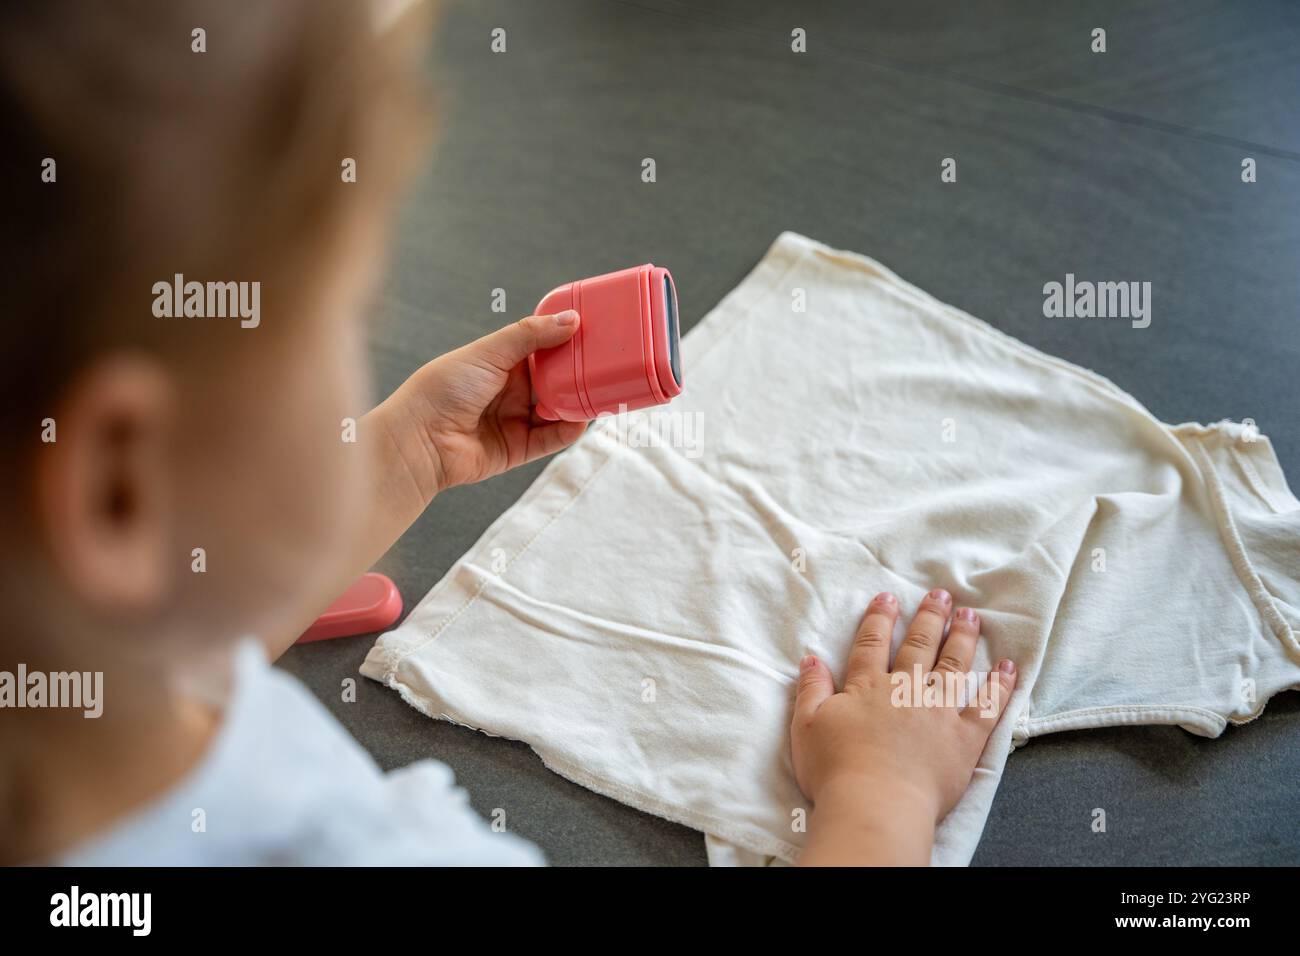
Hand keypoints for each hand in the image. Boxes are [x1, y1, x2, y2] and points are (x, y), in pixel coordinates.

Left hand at [380, 310, 586, 500]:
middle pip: (552, 380)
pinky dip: (567, 431)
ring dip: (575, 403)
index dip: (563, 341)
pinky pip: (549, 439)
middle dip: (575, 373)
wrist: (418, 440)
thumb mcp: (487, 352)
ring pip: (555, 410)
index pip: (539, 348)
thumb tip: (570, 319)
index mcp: (498, 362)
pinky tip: (582, 420)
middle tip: (604, 363)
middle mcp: (507, 391)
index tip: (591, 332)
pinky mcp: (516, 449)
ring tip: (600, 393)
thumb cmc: (442, 390)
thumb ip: (530, 335)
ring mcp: (513, 420)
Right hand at [792, 589, 1017, 865]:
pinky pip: (986, 707)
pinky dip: (998, 686)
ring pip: (953, 666)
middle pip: (919, 646)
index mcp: (867, 687)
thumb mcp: (807, 726)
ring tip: (971, 616)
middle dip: (929, 618)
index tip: (889, 598)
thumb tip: (811, 658)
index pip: (873, 643)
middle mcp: (905, 691)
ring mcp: (938, 712)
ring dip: (963, 638)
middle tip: (941, 595)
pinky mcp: (963, 739)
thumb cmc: (836, 770)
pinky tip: (1008, 668)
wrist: (875, 806)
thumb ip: (811, 689)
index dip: (880, 619)